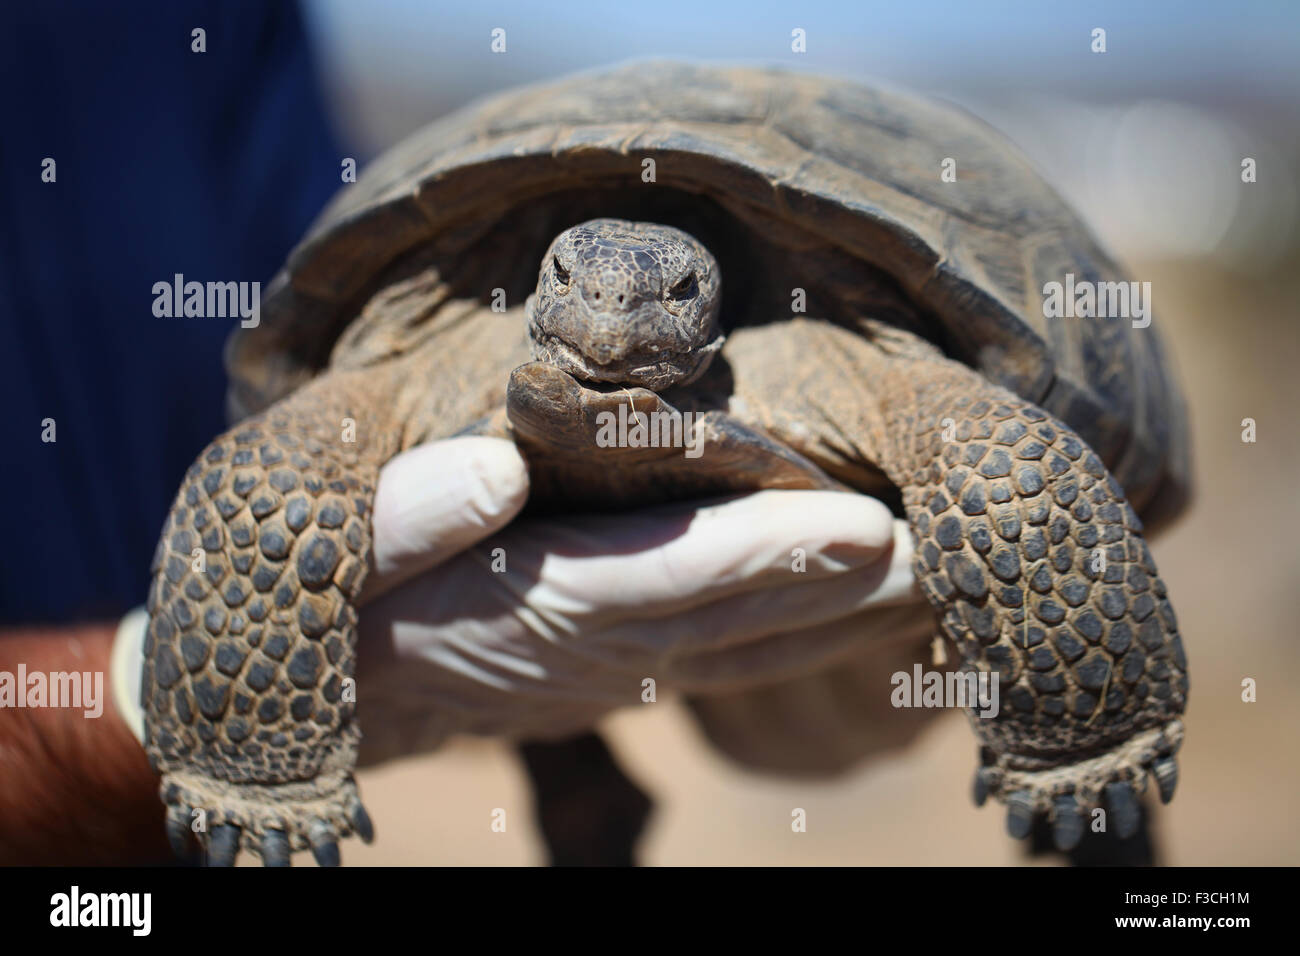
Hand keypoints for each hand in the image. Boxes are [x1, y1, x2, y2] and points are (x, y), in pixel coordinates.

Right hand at [355, 436, 922, 764]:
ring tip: (948, 587)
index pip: (676, 571)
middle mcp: (608, 646)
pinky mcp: (643, 674)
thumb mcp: (351, 551)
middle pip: (752, 616)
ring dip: (856, 621)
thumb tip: (496, 470)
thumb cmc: (359, 601)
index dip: (774, 551)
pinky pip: (747, 662)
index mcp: (546, 598)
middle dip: (859, 588)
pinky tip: (872, 617)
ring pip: (764, 648)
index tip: (873, 527)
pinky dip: (817, 641)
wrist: (365, 690)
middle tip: (963, 554)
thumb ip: (414, 516)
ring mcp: (633, 671)